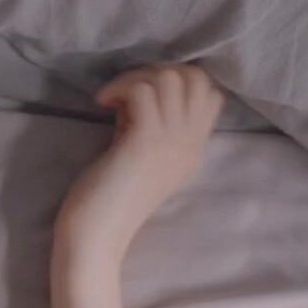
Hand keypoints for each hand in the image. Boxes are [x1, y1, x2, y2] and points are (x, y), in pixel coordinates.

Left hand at [55, 64, 224, 262]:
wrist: (97, 235)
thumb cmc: (111, 197)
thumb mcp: (142, 154)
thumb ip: (151, 125)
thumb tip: (142, 90)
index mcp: (193, 150)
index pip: (210, 94)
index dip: (177, 81)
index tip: (142, 97)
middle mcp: (189, 144)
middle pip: (196, 78)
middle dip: (157, 71)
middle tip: (127, 93)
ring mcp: (170, 143)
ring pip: (169, 78)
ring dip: (135, 78)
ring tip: (113, 100)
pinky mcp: (144, 142)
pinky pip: (142, 91)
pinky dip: (118, 87)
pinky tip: (101, 103)